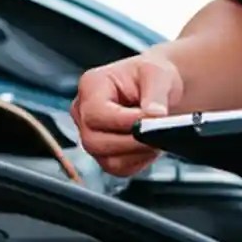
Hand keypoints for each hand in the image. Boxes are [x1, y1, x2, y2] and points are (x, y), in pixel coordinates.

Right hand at [70, 52, 184, 176]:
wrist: (157, 88)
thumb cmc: (150, 76)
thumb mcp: (157, 74)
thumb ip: (155, 94)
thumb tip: (154, 116)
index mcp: (91, 85)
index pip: (96, 113)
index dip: (124, 122)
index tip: (152, 121)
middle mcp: (82, 111)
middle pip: (95, 141)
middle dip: (131, 142)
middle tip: (158, 135)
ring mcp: (89, 134)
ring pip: (106, 159)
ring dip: (136, 154)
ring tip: (156, 139)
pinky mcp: (102, 152)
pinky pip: (117, 168)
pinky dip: (137, 162)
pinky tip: (149, 147)